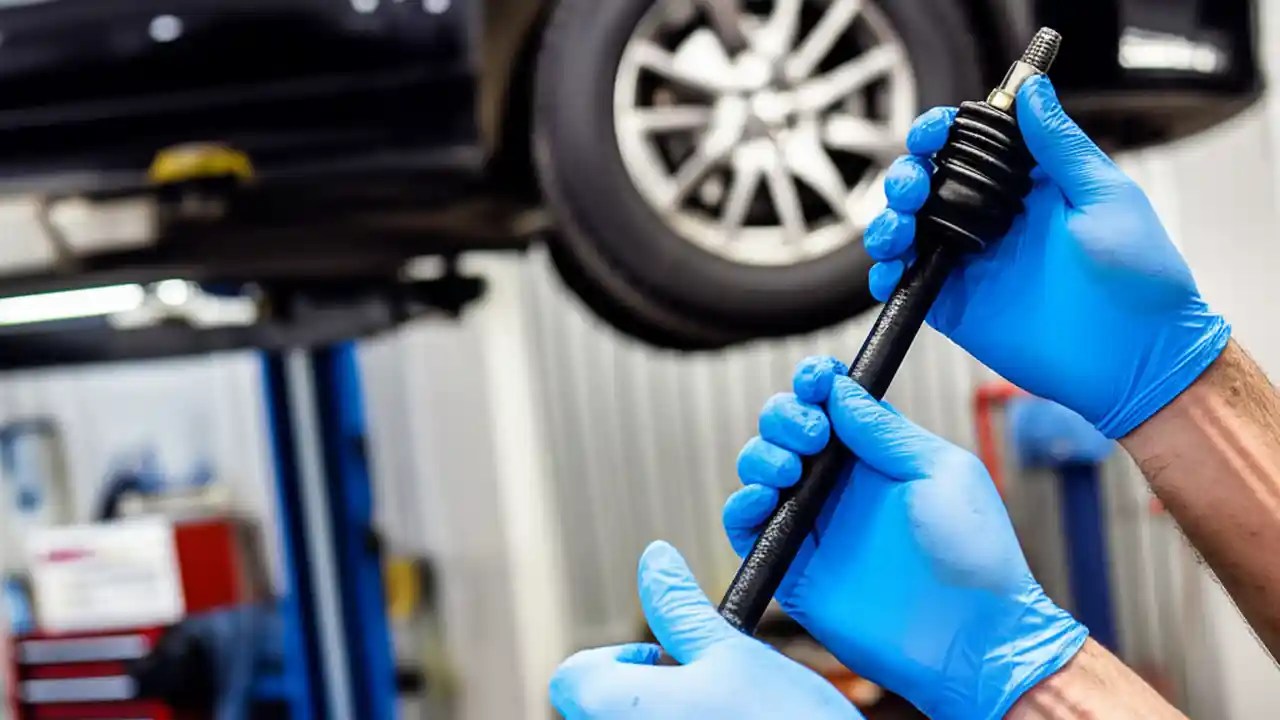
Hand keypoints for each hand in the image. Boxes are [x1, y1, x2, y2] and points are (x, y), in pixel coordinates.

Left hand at [549, 541, 860, 719]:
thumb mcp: (733, 654)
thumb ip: (681, 608)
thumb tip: (654, 560)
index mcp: (614, 709)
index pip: (573, 675)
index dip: (619, 659)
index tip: (671, 661)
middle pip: (601, 708)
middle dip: (648, 692)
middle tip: (707, 692)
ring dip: (669, 717)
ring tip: (727, 718)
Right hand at [726, 357, 1087, 719]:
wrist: (970, 639)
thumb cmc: (975, 557)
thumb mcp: (942, 472)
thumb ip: (885, 430)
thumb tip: (840, 390)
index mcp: (877, 457)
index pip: (831, 405)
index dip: (813, 384)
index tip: (814, 379)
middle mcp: (840, 487)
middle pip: (786, 430)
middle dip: (784, 416)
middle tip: (810, 433)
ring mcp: (814, 526)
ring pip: (760, 471)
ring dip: (762, 456)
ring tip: (789, 469)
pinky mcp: (791, 568)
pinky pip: (745, 528)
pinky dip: (740, 506)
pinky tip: (760, 499)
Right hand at [866, 76, 1229, 437]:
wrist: (1136, 360)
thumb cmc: (1139, 282)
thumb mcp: (1105, 197)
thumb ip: (1060, 146)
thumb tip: (1033, 93)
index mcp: (1028, 190)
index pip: (970, 149)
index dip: (940, 135)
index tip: (931, 135)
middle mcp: (994, 223)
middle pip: (927, 186)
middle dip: (905, 178)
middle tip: (911, 189)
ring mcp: (972, 265)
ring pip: (909, 232)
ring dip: (888, 222)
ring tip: (895, 230)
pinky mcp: (956, 307)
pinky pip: (908, 285)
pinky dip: (886, 275)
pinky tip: (889, 270)